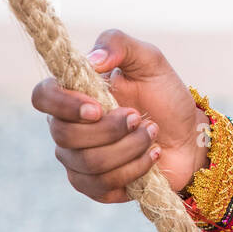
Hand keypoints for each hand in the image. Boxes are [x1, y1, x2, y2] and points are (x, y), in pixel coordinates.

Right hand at [31, 28, 209, 202]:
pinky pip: (103, 185)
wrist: (190, 135)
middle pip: (65, 135)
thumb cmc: (164, 96)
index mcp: (75, 94)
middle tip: (139, 117)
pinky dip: (135, 169)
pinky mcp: (95, 186)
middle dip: (111, 129)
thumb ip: (120, 45)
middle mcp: (68, 128)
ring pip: (88, 163)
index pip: (43, 97)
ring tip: (152, 133)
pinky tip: (153, 155)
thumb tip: (92, 59)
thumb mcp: (150, 61)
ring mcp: (78, 160)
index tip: (98, 107)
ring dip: (130, 147)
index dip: (63, 104)